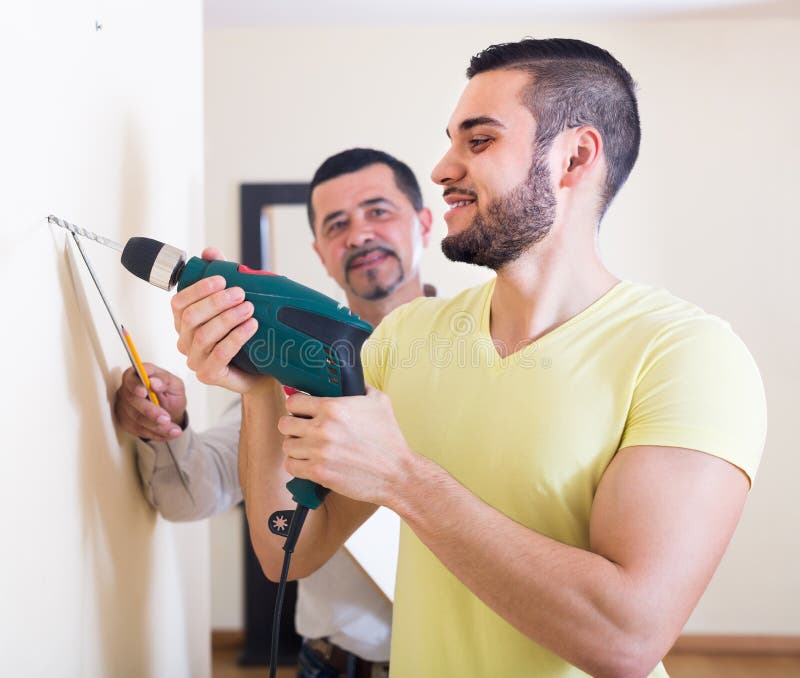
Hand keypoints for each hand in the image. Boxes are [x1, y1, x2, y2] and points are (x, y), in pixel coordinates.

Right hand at [114, 363, 185, 440]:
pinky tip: (166, 434)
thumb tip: (154, 382)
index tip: (144, 392)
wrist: (171, 413)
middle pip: (133, 400)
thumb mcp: (176, 386)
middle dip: (151, 412)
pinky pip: (136, 429)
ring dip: (156, 426)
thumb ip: (166, 381)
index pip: (132, 376)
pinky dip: (153, 433)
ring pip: (135, 417)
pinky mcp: (125, 420)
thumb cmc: (171, 395)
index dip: (136, 385)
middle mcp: (129, 388)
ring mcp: (124, 405)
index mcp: (140, 374)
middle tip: (166, 419)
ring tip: (173, 430)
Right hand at [170, 247, 259, 393]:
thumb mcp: (234, 302)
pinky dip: (236, 337)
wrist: (261, 368)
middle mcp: (185, 341)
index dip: (198, 289)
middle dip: (216, 302)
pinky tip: (251, 326)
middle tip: (241, 293)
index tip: (222, 279)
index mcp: (184, 322)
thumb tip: (209, 252)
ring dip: (227, 318)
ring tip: (249, 308)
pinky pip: (219, 354)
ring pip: (203, 335)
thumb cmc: (245, 334)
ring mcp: (195, 360)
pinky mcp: (208, 375)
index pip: (178, 302)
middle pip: (190, 318)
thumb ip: (220, 275)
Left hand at [277, 385, 413, 505]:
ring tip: (309, 448)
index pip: (293, 402)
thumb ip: (361, 386)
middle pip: (285, 424)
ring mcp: (319, 452)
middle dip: (293, 427)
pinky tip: (310, 463)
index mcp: (333, 407)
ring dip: (296, 447)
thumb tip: (350, 380)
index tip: (302, 412)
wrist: (397, 473)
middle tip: (304, 431)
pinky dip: (298, 465)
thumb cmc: (389, 439)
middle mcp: (322, 428)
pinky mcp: (319, 473)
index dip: (297, 407)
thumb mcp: (380, 402)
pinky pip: (292, 466)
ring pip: (287, 446)